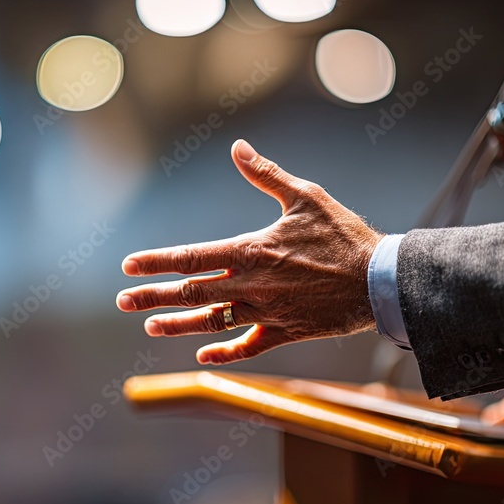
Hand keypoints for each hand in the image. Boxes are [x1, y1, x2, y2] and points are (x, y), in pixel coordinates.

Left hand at [116, 139, 382, 364]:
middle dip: (152, 296)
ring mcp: (266, 312)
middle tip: (122, 301)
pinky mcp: (285, 332)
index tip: (128, 265)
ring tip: (150, 326)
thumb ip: (265, 175)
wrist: (381, 280)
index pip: (191, 257)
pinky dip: (224, 352)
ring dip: (178, 325)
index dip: (156, 262)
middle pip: (191, 293)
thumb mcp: (305, 196)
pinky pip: (248, 347)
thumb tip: (238, 147)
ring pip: (212, 323)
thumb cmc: (344, 235)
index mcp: (251, 251)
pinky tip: (202, 355)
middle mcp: (251, 285)